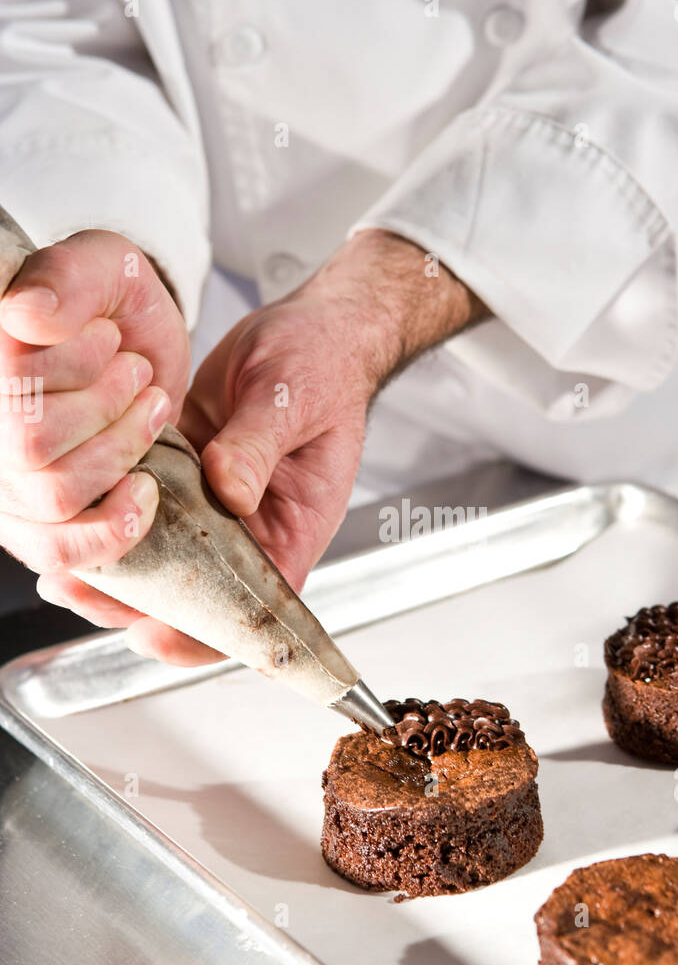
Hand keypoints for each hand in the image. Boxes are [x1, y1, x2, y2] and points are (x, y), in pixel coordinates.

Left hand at [32, 229, 484, 665]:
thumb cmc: (323, 364)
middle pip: (198, 593)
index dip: (206, 634)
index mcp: (293, 527)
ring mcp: (216, 504)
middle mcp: (253, 527)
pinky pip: (147, 510)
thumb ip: (258, 447)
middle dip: (140, 605)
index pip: (255, 605)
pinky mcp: (186, 475)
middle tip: (84, 592)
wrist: (312, 328)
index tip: (155, 635)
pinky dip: (114, 516)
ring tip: (67, 570)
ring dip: (120, 567)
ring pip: (165, 557)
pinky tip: (77, 516)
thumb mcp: (293, 401)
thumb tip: (230, 491)